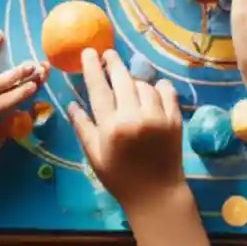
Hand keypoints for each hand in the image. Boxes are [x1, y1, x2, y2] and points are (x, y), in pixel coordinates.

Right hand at [67, 48, 184, 209]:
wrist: (156, 193)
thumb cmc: (120, 177)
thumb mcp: (95, 155)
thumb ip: (83, 127)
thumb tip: (71, 104)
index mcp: (111, 127)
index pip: (99, 89)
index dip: (92, 68)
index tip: (89, 52)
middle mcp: (134, 117)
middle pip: (122, 79)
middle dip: (113, 63)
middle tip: (108, 54)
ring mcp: (157, 117)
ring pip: (144, 84)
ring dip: (134, 80)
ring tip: (128, 83)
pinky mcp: (175, 119)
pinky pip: (167, 91)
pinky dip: (158, 86)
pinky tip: (152, 89)